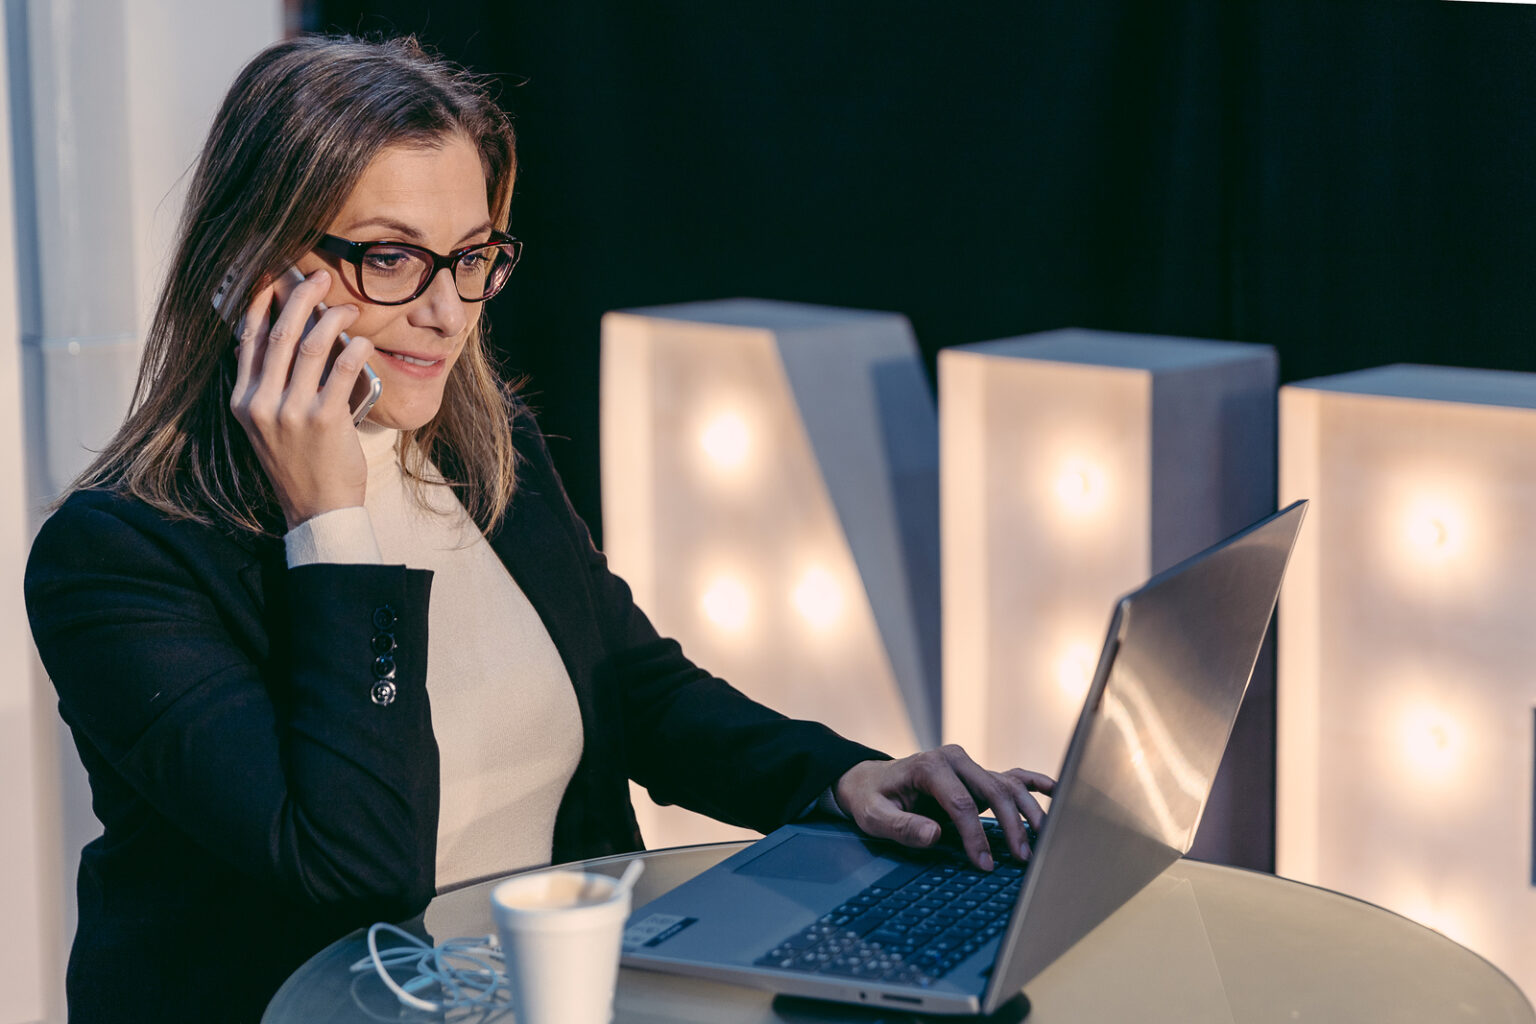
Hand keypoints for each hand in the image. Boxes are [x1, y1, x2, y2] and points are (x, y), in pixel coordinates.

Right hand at [230, 269, 375, 529]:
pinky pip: (342, 369)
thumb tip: (279, 339)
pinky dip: (354, 347)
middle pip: (279, 334)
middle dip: (300, 298)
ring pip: (311, 346)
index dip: (260, 304)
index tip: (274, 279)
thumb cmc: (300, 462)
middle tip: (319, 278)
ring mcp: (292, 412)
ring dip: (332, 318)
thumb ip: (267, 387)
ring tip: (348, 307)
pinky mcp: (325, 420)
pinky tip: (363, 339)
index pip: (246, 339)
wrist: (317, 508)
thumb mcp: (267, 425)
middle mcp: (261, 403)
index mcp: (243, 401)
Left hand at [833, 746, 1054, 870]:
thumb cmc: (871, 799)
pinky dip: (1034, 784)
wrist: (869, 781)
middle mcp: (954, 759)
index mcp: (930, 766)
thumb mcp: (873, 816)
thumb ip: (900, 826)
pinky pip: (1011, 775)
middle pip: (993, 791)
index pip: (962, 804)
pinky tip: (1056, 792)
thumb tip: (934, 835)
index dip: (976, 836)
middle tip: (1023, 859)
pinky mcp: (976, 773)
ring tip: (1042, 841)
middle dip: (1011, 826)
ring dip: (1028, 812)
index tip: (985, 864)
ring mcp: (968, 764)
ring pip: (1008, 785)